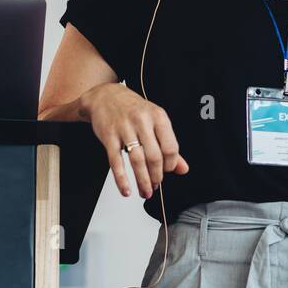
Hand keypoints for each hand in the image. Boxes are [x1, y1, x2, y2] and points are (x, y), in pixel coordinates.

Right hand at [80, 83, 188, 197]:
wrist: (105, 96)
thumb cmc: (133, 110)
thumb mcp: (155, 121)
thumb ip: (169, 145)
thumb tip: (183, 168)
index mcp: (158, 117)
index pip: (171, 147)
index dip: (171, 165)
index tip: (168, 172)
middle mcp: (142, 121)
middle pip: (154, 156)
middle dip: (157, 176)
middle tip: (155, 186)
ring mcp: (124, 128)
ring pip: (137, 160)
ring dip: (142, 181)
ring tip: (145, 191)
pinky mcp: (108, 136)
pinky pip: (116, 161)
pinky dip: (121, 179)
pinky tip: (126, 189)